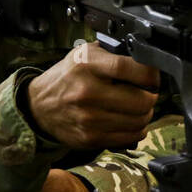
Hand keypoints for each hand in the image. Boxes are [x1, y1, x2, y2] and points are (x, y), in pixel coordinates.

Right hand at [26, 42, 158, 148]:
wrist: (39, 107)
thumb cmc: (68, 77)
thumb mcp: (85, 54)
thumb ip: (114, 54)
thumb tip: (147, 58)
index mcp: (87, 65)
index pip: (129, 68)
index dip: (150, 74)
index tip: (152, 77)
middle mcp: (87, 92)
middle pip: (142, 100)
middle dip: (151, 97)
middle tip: (147, 93)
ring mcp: (89, 118)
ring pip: (140, 121)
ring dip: (145, 114)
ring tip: (137, 107)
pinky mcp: (91, 137)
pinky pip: (130, 136)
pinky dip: (136, 129)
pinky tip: (128, 120)